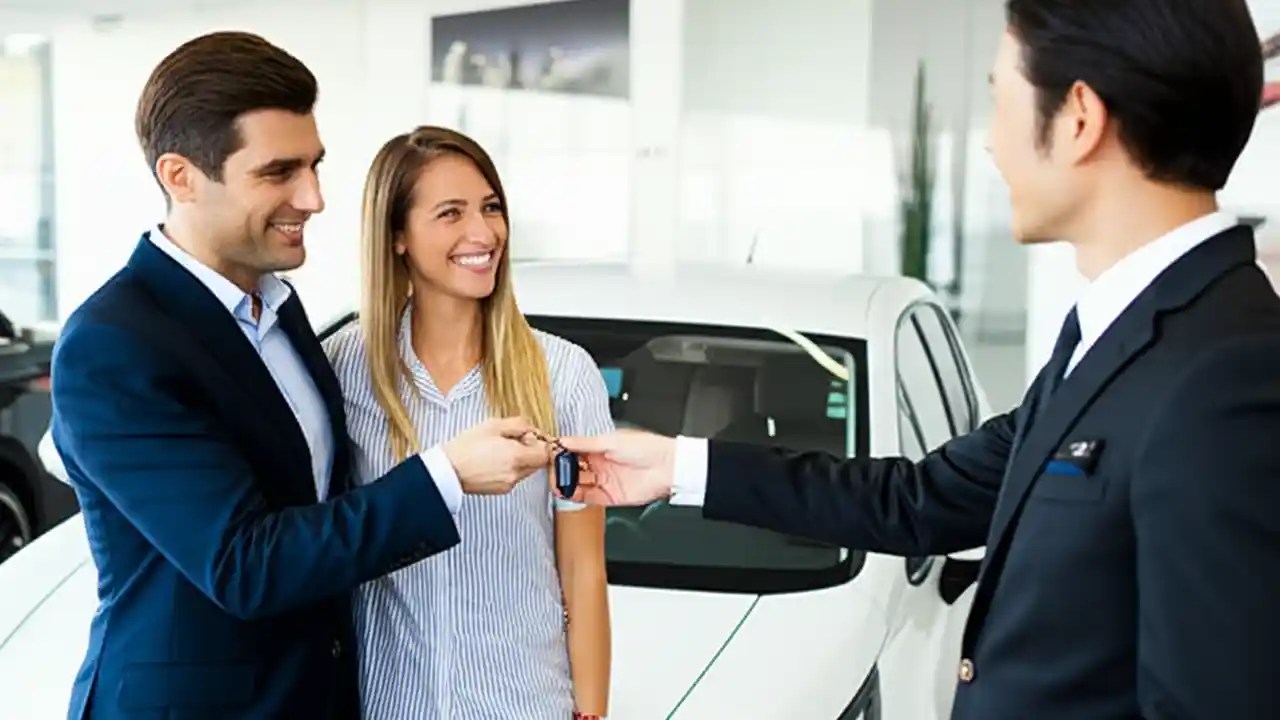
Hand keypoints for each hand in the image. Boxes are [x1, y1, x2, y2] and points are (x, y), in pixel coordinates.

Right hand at [442, 417, 551, 494]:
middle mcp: (515, 473)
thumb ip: (518, 425)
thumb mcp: (493, 425)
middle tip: (513, 441)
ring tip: (499, 451)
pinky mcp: (501, 490)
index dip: (541, 444)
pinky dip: (509, 469)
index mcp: (516, 456)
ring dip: (519, 460)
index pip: (545, 455)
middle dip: (530, 451)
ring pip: (525, 470)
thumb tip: (531, 429)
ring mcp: (508, 483)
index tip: (532, 438)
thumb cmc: (466, 447)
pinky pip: (513, 477)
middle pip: (537, 463)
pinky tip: (493, 461)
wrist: (448, 470)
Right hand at [555, 429, 675, 506]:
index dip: (561, 453)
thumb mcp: (611, 441)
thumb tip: (563, 441)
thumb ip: (585, 443)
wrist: (667, 467)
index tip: (549, 454)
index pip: (573, 451)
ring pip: (577, 484)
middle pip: (572, 469)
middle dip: (561, 470)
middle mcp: (600, 464)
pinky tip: (565, 492)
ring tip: (555, 482)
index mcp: (600, 447)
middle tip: (551, 469)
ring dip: (565, 483)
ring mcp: (604, 480)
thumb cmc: (647, 448)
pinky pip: (586, 497)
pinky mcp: (608, 496)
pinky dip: (574, 496)